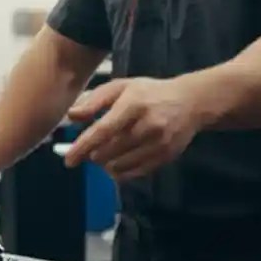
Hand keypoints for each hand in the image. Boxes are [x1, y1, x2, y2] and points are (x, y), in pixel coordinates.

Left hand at [62, 78, 202, 181]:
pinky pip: (135, 173)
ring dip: (106, 164)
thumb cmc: (149, 93)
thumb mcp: (121, 87)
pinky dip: (121, 172)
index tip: (69, 160)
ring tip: (106, 154)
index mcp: (133, 103)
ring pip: (120, 166)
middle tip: (90, 150)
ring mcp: (159, 143)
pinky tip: (118, 162)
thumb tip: (71, 115)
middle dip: (93, 155)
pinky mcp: (166, 157)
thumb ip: (94, 100)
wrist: (191, 102)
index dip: (84, 146)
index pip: (103, 130)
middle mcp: (148, 125)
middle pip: (110, 151)